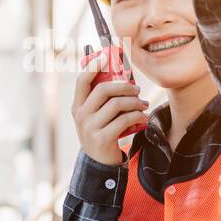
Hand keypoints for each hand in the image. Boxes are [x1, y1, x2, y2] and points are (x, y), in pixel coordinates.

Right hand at [72, 51, 147, 165]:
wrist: (99, 162)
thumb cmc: (102, 132)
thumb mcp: (96, 116)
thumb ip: (102, 99)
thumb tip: (121, 75)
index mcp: (77, 106)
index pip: (82, 80)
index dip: (94, 66)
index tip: (106, 57)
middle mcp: (80, 115)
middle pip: (103, 89)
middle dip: (124, 86)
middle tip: (137, 89)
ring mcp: (90, 128)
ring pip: (116, 104)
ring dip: (134, 102)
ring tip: (143, 104)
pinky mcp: (102, 138)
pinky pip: (124, 120)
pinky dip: (137, 116)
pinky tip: (143, 117)